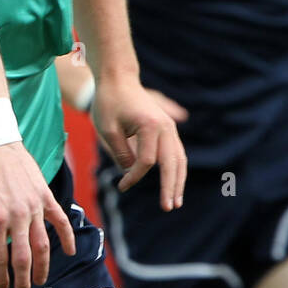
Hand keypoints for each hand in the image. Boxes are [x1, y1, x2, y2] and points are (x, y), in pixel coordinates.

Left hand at [0, 142, 75, 287]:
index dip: (0, 276)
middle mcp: (18, 216)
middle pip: (24, 256)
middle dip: (23, 278)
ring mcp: (35, 206)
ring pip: (43, 243)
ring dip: (43, 265)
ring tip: (40, 280)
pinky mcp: (45, 196)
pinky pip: (60, 220)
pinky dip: (66, 237)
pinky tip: (68, 252)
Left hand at [92, 78, 186, 210]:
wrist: (118, 80)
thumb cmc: (108, 103)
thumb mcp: (108, 129)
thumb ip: (121, 153)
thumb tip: (132, 172)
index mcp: (150, 126)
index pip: (147, 161)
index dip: (135, 177)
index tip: (122, 186)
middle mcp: (165, 127)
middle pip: (171, 163)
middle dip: (170, 187)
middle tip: (168, 207)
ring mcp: (169, 128)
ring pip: (179, 159)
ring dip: (178, 181)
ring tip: (175, 201)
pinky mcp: (168, 129)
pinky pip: (176, 153)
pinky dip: (176, 169)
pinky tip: (174, 184)